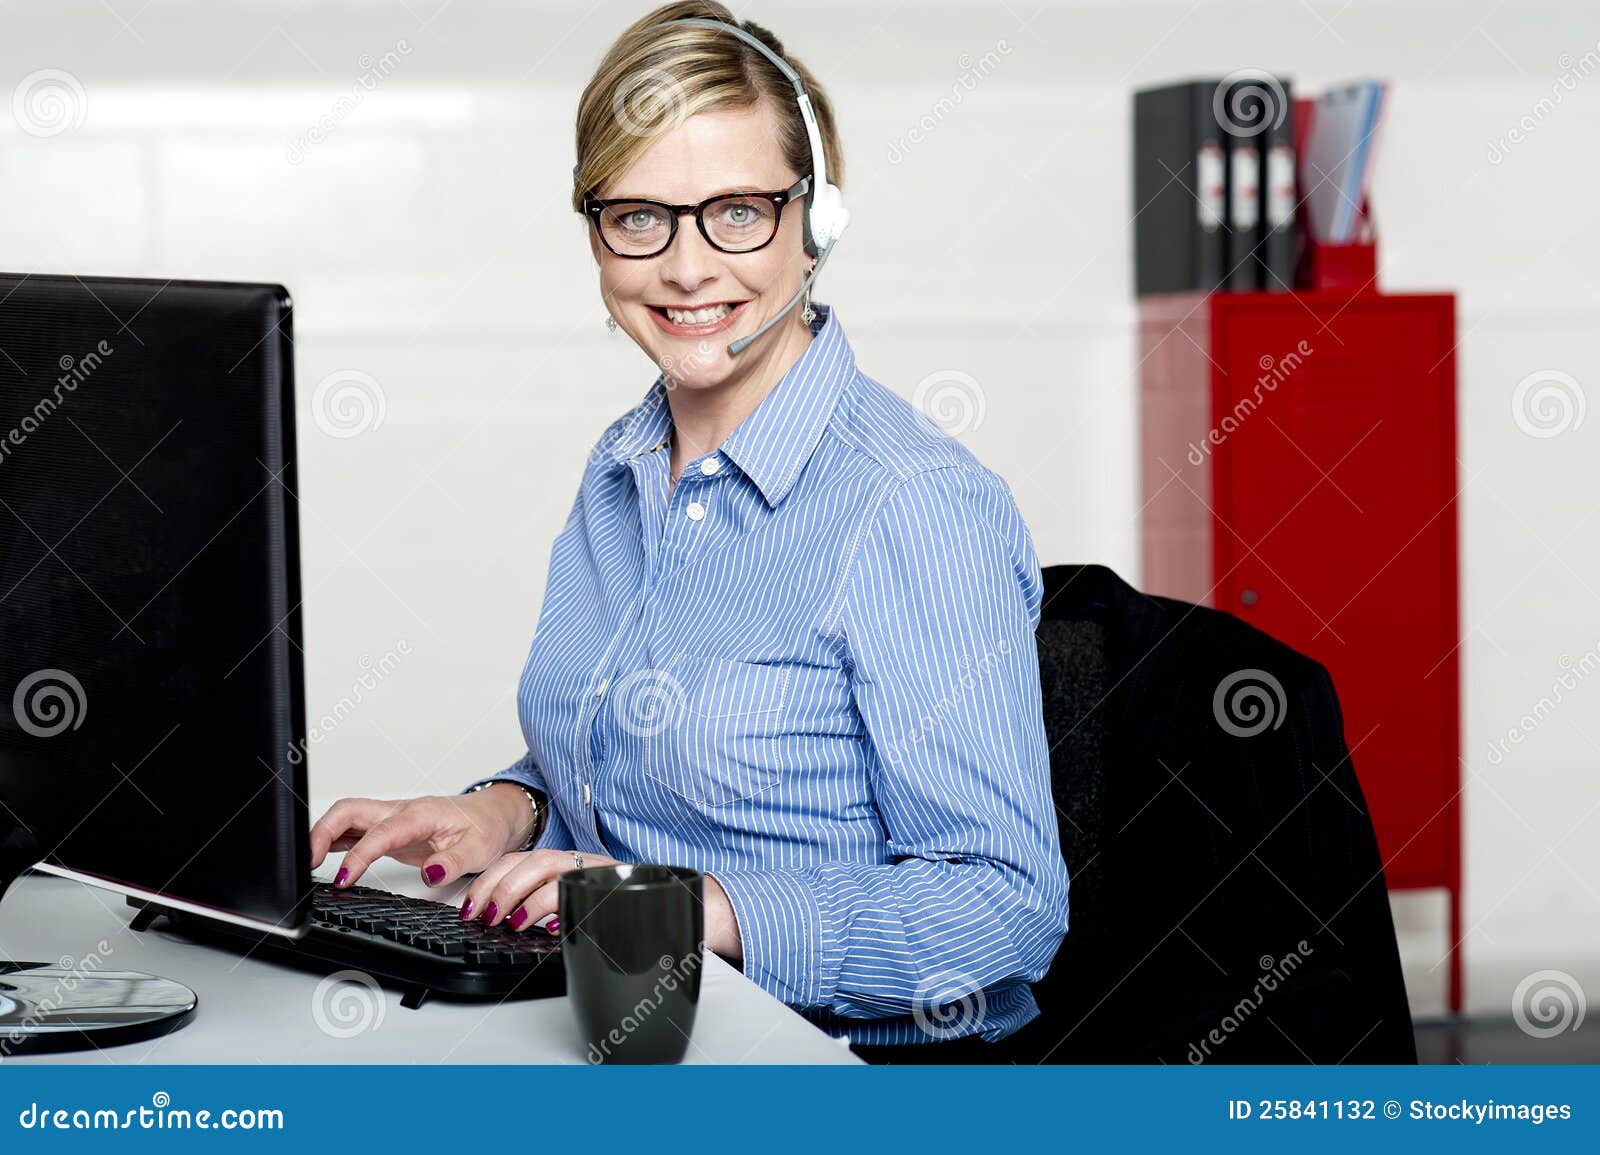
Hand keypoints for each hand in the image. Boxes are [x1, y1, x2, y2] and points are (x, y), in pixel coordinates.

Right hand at [309, 786, 533, 889]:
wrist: (493, 815)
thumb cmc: (485, 828)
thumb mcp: (479, 849)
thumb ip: (454, 862)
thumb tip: (431, 874)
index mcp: (420, 815)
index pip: (380, 833)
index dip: (358, 856)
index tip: (343, 879)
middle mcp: (401, 812)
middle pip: (349, 811)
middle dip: (322, 832)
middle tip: (307, 862)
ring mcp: (392, 819)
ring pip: (347, 817)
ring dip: (322, 834)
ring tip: (305, 862)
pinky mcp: (389, 830)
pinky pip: (354, 830)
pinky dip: (334, 840)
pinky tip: (322, 856)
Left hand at [463, 849, 744, 959]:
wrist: (696, 911)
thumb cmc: (641, 916)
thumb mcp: (587, 913)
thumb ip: (558, 914)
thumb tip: (517, 929)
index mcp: (572, 867)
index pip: (521, 861)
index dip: (491, 879)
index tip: (471, 905)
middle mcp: (585, 863)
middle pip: (529, 859)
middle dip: (496, 884)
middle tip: (479, 913)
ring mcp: (602, 871)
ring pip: (549, 865)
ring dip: (520, 892)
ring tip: (504, 918)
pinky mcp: (620, 883)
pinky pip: (583, 886)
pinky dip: (561, 902)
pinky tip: (550, 923)